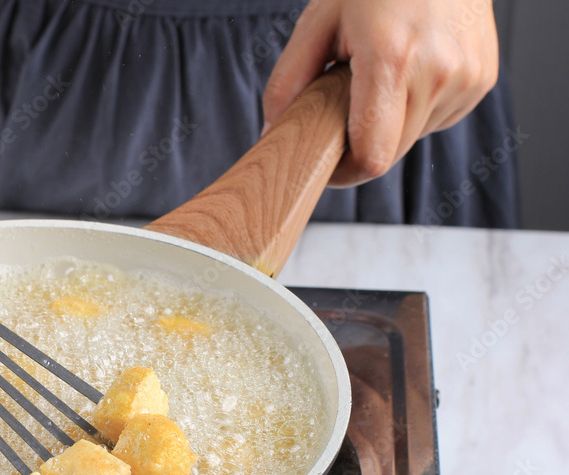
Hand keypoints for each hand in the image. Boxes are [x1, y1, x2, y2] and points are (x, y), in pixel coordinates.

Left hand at [262, 0, 498, 186]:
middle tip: (344, 109)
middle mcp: (438, 72)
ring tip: (381, 75)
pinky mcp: (483, 78)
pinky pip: (438, 117)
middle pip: (391, 153)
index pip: (372, 157)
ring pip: (414, 137)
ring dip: (390, 123)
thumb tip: (273, 131)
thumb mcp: (319, 21)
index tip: (326, 164)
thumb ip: (288, 82)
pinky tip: (410, 69)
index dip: (344, 172)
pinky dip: (417, 107)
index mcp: (392, 59)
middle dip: (362, 144)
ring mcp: (468, 77)